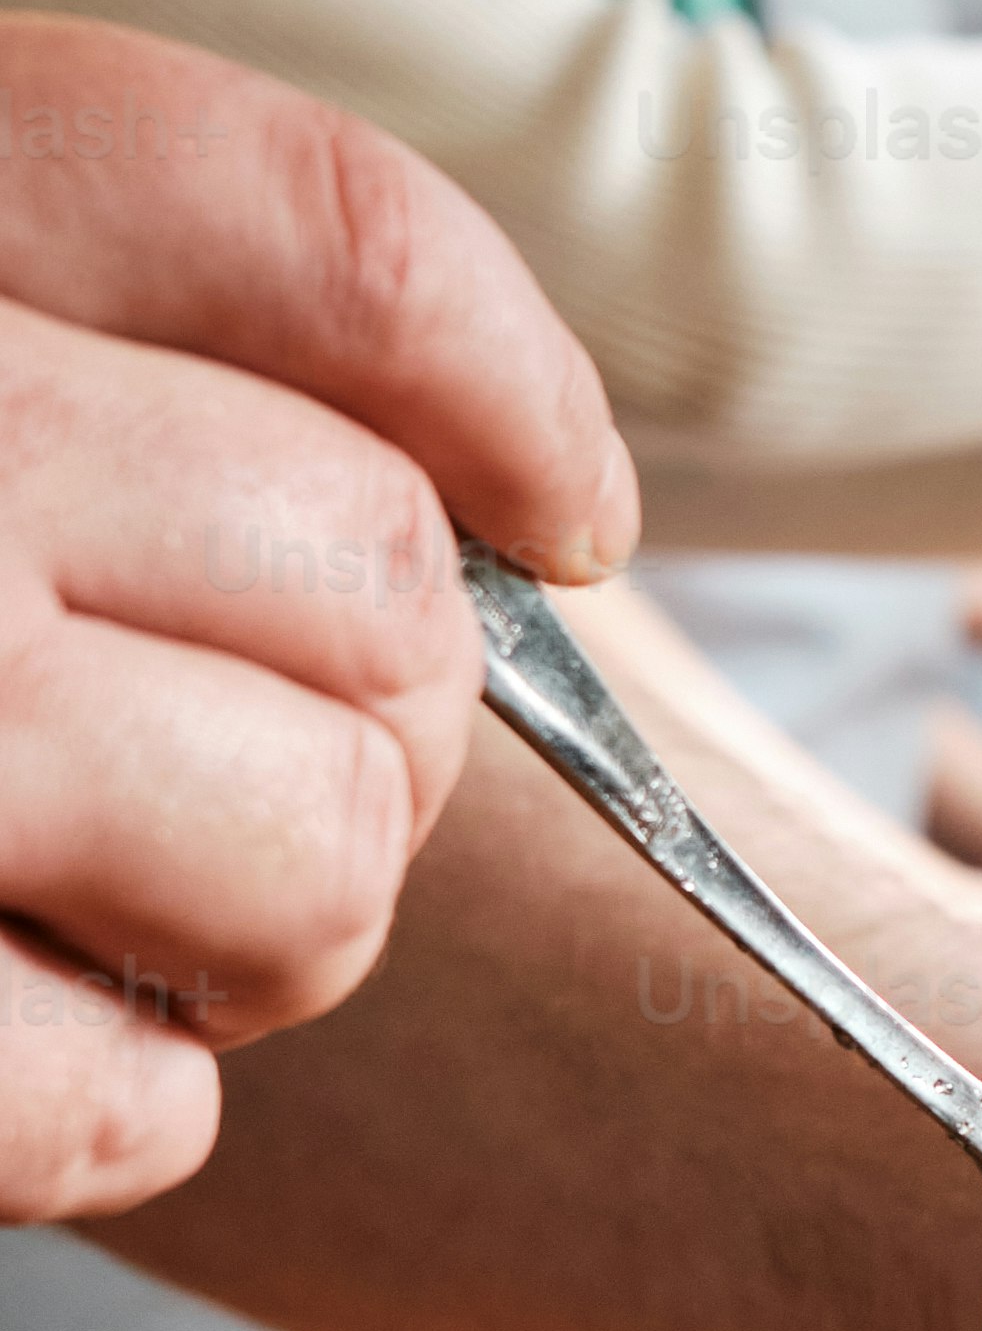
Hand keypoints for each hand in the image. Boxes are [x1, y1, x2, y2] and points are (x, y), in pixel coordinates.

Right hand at [0, 22, 630, 1217]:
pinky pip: (132, 1100)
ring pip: (314, 845)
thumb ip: (82, 354)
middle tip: (187, 759)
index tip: (550, 509)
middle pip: (363, 573)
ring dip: (263, 923)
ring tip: (93, 905)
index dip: (490, 378)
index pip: (295, 223)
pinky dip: (106, 1106)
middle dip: (351, 713)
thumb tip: (499, 510)